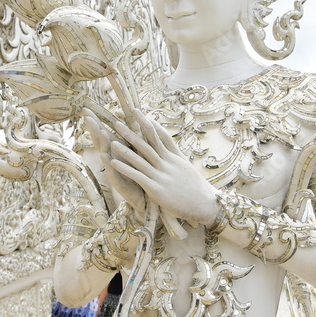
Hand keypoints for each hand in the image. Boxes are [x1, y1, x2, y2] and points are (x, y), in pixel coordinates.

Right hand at [83, 111, 146, 218]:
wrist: (147, 200)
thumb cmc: (143, 176)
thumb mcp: (140, 155)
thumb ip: (136, 140)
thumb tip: (136, 121)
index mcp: (120, 151)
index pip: (107, 132)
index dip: (99, 120)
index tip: (88, 108)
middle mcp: (115, 159)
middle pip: (102, 141)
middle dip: (94, 128)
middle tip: (87, 115)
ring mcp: (115, 171)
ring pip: (107, 154)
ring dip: (102, 143)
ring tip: (98, 131)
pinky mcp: (119, 183)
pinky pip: (113, 171)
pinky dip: (109, 163)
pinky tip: (104, 155)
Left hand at [109, 111, 218, 227]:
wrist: (204, 204)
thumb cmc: (194, 187)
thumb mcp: (185, 166)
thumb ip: (174, 154)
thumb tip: (166, 144)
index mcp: (172, 158)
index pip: (158, 137)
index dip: (146, 124)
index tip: (136, 112)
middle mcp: (166, 164)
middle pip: (146, 145)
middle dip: (131, 133)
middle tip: (117, 122)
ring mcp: (161, 176)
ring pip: (140, 159)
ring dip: (124, 150)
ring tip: (111, 141)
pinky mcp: (156, 189)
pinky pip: (138, 176)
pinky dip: (125, 169)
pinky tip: (113, 162)